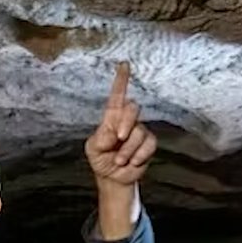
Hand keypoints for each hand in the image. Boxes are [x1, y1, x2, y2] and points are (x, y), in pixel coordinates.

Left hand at [84, 61, 156, 185]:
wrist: (112, 178)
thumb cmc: (101, 159)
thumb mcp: (93, 148)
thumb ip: (101, 137)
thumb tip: (115, 132)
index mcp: (111, 118)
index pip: (117, 96)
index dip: (121, 80)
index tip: (124, 64)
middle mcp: (127, 121)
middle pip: (132, 108)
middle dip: (126, 123)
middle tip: (118, 138)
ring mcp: (139, 131)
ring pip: (139, 131)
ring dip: (128, 150)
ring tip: (119, 160)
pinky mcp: (148, 144)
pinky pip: (148, 144)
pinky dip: (138, 155)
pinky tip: (132, 162)